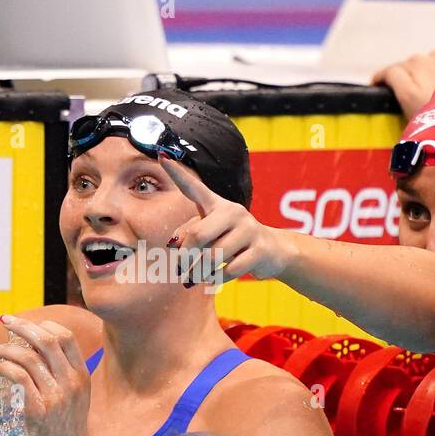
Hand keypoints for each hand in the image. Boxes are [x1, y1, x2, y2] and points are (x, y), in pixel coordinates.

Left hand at [0, 314, 92, 435]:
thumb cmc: (66, 423)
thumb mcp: (75, 395)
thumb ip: (62, 370)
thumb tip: (37, 342)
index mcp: (82, 375)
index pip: (65, 337)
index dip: (43, 325)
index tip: (26, 324)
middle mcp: (71, 383)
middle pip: (46, 340)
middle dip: (22, 326)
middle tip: (3, 320)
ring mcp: (55, 397)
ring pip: (28, 357)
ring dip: (5, 348)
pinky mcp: (38, 410)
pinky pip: (18, 378)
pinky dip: (3, 368)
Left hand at [159, 155, 295, 285]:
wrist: (273, 250)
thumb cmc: (232, 240)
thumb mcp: (213, 234)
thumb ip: (191, 234)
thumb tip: (175, 245)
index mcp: (217, 204)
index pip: (194, 188)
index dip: (177, 174)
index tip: (161, 156)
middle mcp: (233, 212)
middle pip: (198, 236)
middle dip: (187, 256)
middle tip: (181, 269)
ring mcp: (249, 229)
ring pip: (214, 257)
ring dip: (201, 272)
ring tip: (198, 276)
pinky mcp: (260, 249)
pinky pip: (230, 269)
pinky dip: (218, 279)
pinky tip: (215, 279)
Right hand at [370, 50, 434, 121]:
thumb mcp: (413, 123)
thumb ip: (401, 105)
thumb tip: (394, 103)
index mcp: (408, 83)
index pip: (387, 73)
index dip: (379, 80)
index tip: (375, 86)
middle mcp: (422, 66)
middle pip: (404, 65)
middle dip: (400, 75)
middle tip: (401, 92)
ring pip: (422, 60)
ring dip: (419, 70)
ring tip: (423, 86)